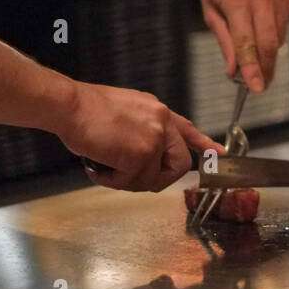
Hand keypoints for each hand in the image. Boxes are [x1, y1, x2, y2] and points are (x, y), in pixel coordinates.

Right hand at [60, 81, 222, 191]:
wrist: (70, 106)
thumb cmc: (86, 109)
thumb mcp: (124, 110)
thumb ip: (141, 128)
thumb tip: (140, 153)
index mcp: (157, 111)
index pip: (187, 130)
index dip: (203, 144)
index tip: (217, 153)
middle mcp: (161, 123)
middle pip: (179, 164)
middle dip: (158, 179)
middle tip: (131, 179)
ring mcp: (154, 139)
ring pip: (151, 179)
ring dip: (125, 180)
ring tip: (103, 167)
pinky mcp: (141, 155)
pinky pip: (131, 182)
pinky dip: (111, 180)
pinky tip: (97, 167)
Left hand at [194, 0, 288, 93]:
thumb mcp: (210, 11)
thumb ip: (225, 42)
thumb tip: (234, 71)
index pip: (247, 43)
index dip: (252, 69)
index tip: (256, 88)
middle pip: (269, 44)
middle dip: (266, 69)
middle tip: (260, 85)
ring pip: (278, 37)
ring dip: (268, 52)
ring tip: (253, 53)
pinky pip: (284, 24)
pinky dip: (274, 34)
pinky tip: (260, 27)